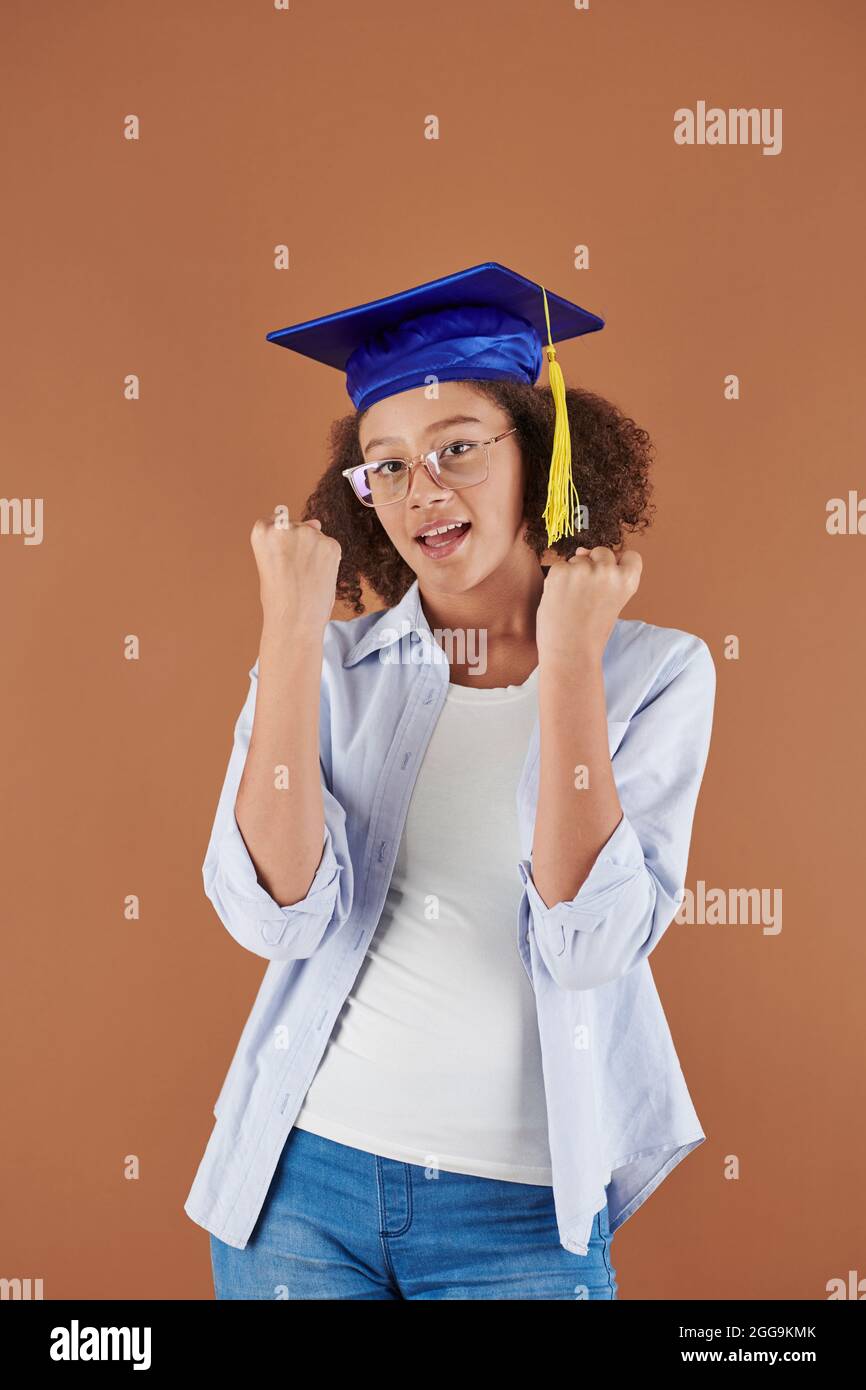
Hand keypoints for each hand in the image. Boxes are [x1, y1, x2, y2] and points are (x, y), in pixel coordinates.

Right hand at [250, 513, 341, 636]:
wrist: (294, 621)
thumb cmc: (279, 598)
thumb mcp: (273, 564)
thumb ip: (290, 540)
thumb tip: (316, 522)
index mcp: (262, 532)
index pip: (275, 522)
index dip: (281, 543)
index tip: (281, 560)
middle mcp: (285, 527)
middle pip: (297, 528)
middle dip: (300, 546)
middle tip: (295, 575)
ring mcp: (309, 534)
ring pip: (315, 536)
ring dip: (315, 553)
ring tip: (306, 579)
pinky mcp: (331, 545)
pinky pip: (330, 547)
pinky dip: (328, 560)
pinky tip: (319, 578)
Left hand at [537, 546, 642, 664]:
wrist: (570, 653)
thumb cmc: (590, 631)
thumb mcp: (612, 601)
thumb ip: (605, 575)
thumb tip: (582, 551)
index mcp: (628, 580)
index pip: (631, 556)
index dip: (618, 567)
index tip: (609, 584)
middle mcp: (609, 571)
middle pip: (602, 552)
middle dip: (593, 567)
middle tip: (587, 597)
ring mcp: (584, 570)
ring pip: (578, 559)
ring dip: (573, 574)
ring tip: (572, 602)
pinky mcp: (560, 572)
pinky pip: (559, 567)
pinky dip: (556, 581)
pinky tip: (559, 600)